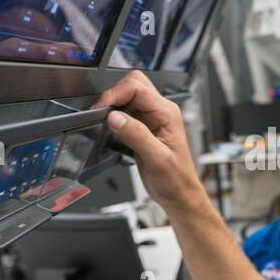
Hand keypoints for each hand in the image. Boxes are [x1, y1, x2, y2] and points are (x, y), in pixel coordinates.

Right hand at [95, 71, 203, 210]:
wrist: (178, 194)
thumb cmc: (175, 180)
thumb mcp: (156, 159)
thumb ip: (136, 135)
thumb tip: (115, 117)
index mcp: (167, 113)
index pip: (138, 88)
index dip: (116, 94)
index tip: (102, 108)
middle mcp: (160, 112)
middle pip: (133, 85)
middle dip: (114, 95)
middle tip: (101, 112)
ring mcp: (151, 118)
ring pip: (127, 96)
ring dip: (113, 106)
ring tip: (105, 122)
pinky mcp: (142, 127)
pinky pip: (124, 112)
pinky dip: (114, 116)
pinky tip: (112, 130)